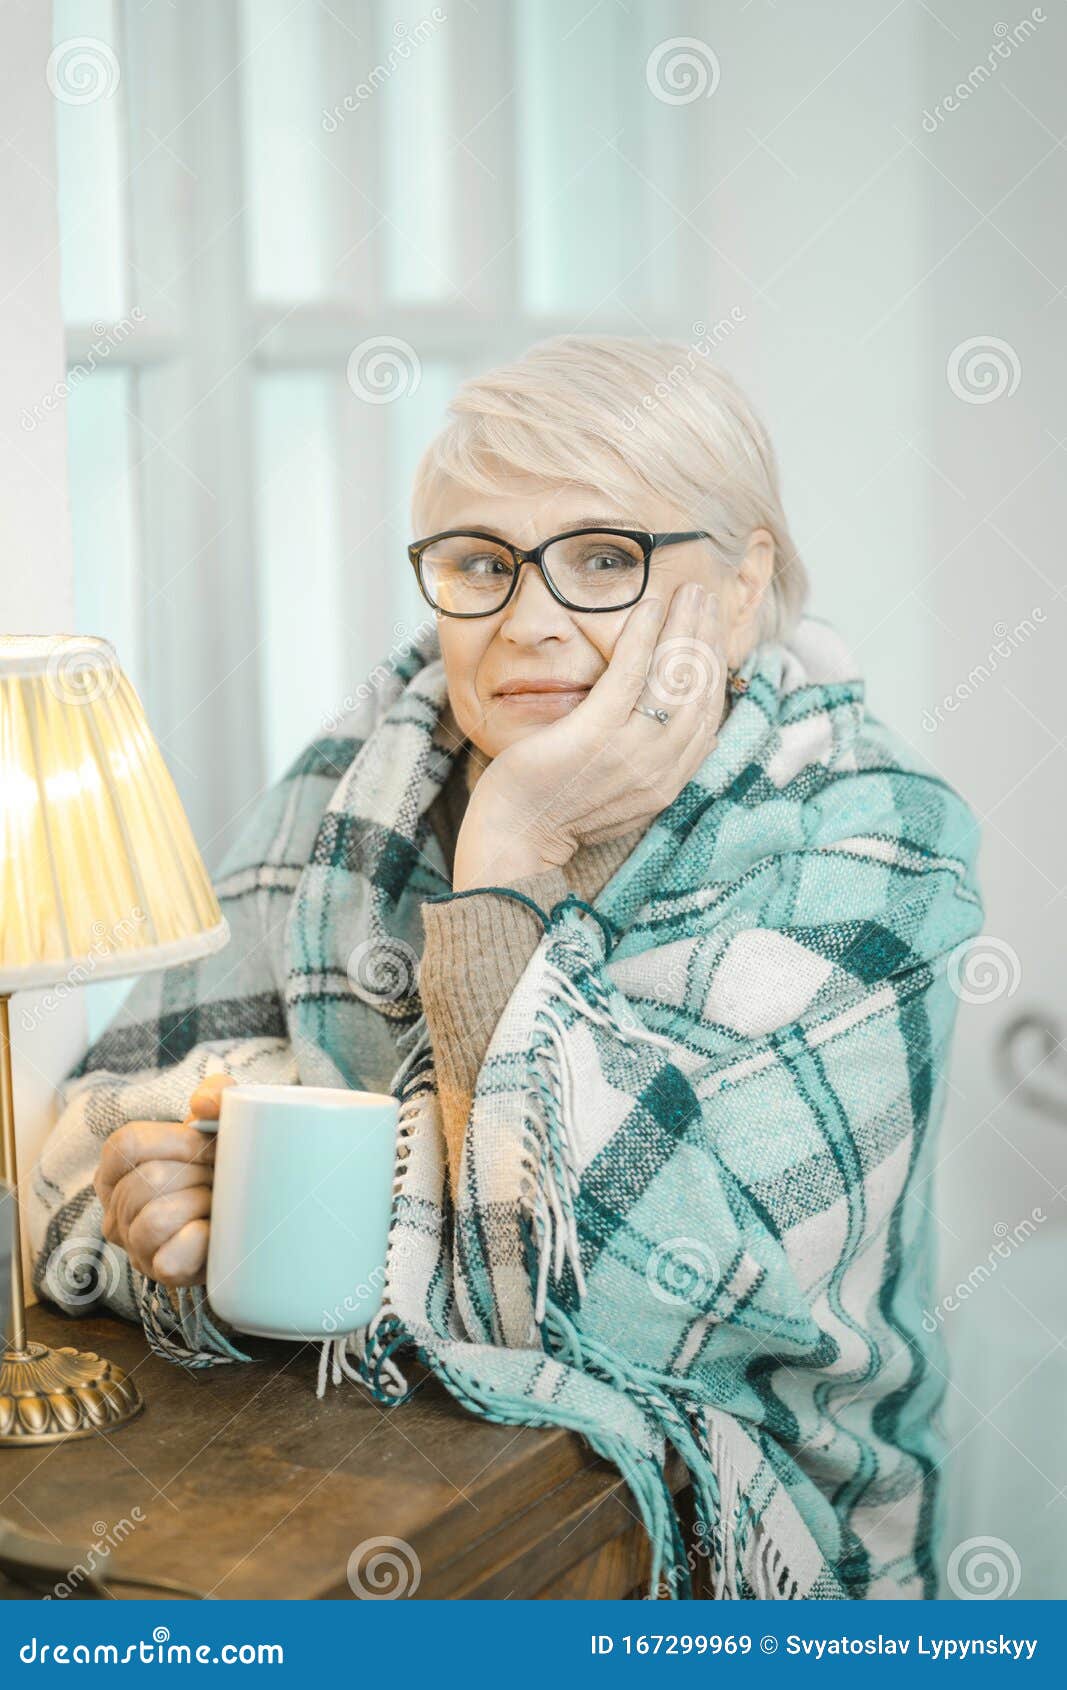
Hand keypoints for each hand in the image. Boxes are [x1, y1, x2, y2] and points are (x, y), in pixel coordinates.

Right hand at [96, 1075, 233, 1287]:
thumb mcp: (221, 1121)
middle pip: (146, 1181)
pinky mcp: (160, 1273)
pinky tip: (216, 1233)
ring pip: (156, 1218)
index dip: (177, 1142)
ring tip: (218, 1204)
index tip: (212, 1147)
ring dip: (201, 1205)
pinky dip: (202, 1240)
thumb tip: (204, 1105)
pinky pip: (171, 1257)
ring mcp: (135, 1245)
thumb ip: (216, 1094)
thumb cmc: (224, 1165)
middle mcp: (115, 1210)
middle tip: (220, 1180)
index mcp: (117, 1169)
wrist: (251, 1216)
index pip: (126, 1144)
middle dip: (198, 1176)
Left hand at [452, 581, 725, 890]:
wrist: (516, 841)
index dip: (715, 667)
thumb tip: (705, 740)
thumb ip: (661, 766)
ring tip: (687, 591)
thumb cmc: (558, 812)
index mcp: (669, 781)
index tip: (713, 632)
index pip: (707, 714)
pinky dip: (643, 636)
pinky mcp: (594, 735)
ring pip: (673, 677)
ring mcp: (630, 751)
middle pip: (699, 690)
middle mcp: (660, 767)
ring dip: (684, 626)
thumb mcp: (626, 796)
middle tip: (706, 596)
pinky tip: (648, 607)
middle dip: (708, 637)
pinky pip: (629, 674)